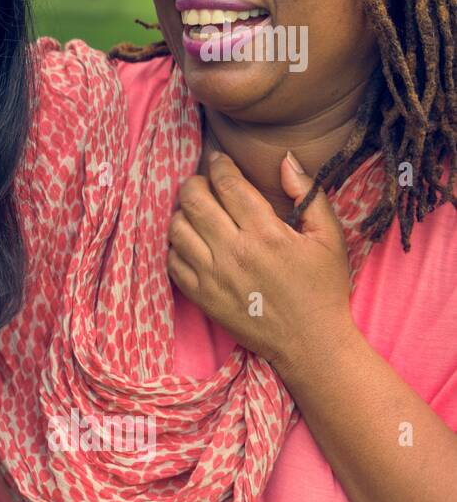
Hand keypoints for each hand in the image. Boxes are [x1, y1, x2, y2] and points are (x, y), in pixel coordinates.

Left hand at [166, 149, 356, 370]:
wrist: (309, 342)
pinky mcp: (201, 296)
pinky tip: (189, 241)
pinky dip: (175, 245)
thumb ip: (309, 194)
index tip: (218, 159)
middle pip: (194, 201)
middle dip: (193, 182)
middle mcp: (234, 251)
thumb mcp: (329, 237)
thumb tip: (287, 160)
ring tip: (193, 209)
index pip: (228, 184)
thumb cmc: (323, 288)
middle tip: (200, 180)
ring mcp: (213, 275)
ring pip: (177, 229)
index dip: (219, 165)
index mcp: (266, 233)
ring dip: (181, 212)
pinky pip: (172, 261)